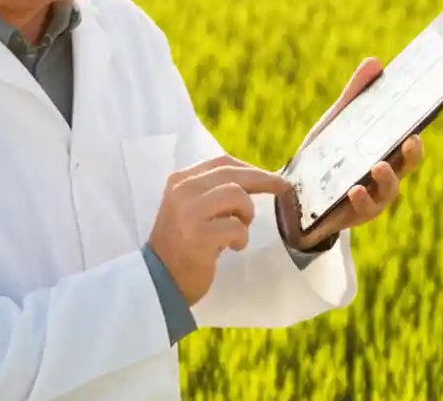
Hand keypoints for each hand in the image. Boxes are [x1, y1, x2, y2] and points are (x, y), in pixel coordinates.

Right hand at [147, 156, 292, 305]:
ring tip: (238, 232)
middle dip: (264, 180)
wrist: (158, 280)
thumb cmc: (180, 244)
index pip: (222, 163)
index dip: (251, 168)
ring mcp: (190, 212)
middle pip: (233, 174)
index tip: (271, 177)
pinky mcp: (199, 235)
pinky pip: (236, 227)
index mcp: (180, 180)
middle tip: (284, 188)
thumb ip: (213, 192)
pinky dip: (241, 238)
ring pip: (237, 196)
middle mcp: (183, 190)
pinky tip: (232, 247)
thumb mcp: (190, 208)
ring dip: (246, 214)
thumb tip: (256, 180)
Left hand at [276, 58, 426, 250]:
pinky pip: (363, 209)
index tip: (424, 114)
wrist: (295, 194)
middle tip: (411, 140)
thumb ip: (355, 94)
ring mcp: (372, 197)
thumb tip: (374, 61)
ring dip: (387, 178)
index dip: (418, 128)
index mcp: (386, 151)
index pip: (409, 140)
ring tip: (378, 166)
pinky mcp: (354, 214)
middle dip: (413, 153)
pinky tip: (354, 189)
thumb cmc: (325, 154)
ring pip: (389, 190)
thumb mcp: (337, 121)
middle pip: (408, 164)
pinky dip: (361, 199)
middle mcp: (385, 175)